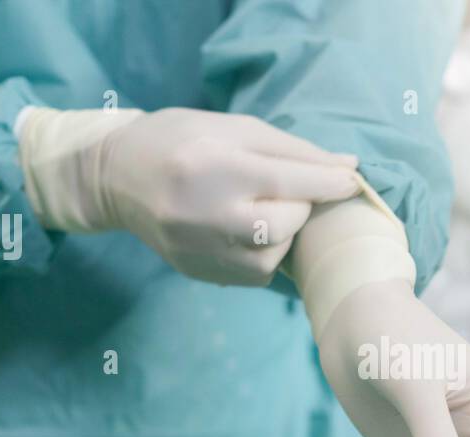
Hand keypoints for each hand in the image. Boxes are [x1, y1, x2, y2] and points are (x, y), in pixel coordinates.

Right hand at [17, 107, 359, 284]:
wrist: (117, 177)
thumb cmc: (182, 140)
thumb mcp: (234, 128)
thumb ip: (293, 150)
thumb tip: (349, 168)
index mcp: (214, 167)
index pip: (290, 181)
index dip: (329, 183)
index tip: (352, 181)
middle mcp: (206, 215)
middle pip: (286, 224)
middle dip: (298, 206)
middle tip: (284, 190)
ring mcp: (200, 251)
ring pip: (274, 256)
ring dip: (281, 234)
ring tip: (258, 209)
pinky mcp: (200, 273)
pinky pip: (256, 274)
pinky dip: (263, 253)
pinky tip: (243, 230)